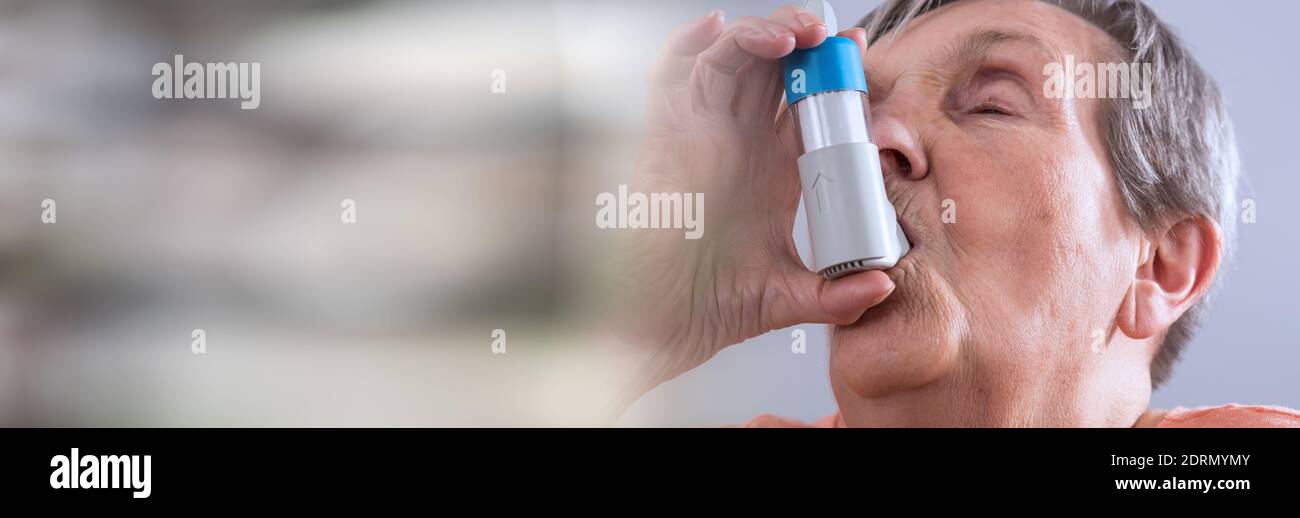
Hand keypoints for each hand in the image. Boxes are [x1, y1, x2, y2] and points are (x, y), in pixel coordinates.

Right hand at [610, 5, 894, 404]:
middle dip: (804, 43)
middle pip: (775, 69)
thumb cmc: (713, 305)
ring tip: (798, 36)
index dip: (833, 77)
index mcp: (773, 170)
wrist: (662, 320)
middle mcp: (739, 143)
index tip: (859, 56)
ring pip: (732, 58)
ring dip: (764, 34)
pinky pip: (672, 72)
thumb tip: (884, 284)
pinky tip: (717, 27)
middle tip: (832, 39)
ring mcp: (703, 132)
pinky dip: (690, 41)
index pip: (808, 105)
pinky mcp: (667, 132)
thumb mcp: (790, 297)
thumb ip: (838, 294)